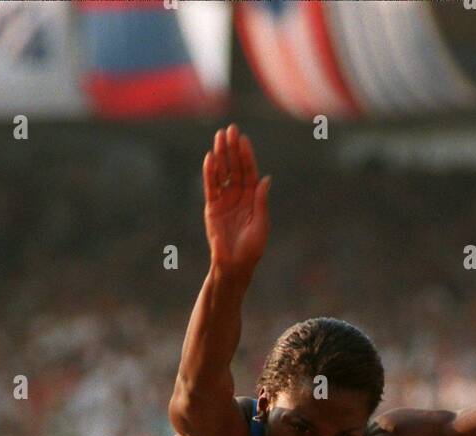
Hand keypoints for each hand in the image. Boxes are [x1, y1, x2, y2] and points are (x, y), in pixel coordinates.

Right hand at [202, 124, 270, 274]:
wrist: (234, 266)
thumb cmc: (251, 250)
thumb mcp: (261, 225)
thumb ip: (261, 202)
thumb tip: (266, 179)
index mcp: (252, 199)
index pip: (249, 172)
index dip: (246, 156)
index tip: (244, 139)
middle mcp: (238, 196)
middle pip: (234, 168)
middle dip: (232, 149)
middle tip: (230, 129)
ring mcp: (224, 201)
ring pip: (222, 173)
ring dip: (220, 155)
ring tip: (219, 137)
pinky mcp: (212, 208)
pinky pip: (210, 187)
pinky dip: (210, 173)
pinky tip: (209, 158)